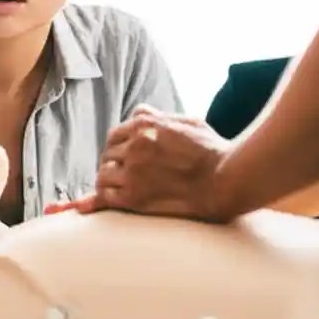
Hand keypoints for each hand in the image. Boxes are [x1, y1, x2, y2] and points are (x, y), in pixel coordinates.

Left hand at [64, 105, 233, 220]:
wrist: (227, 179)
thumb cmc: (214, 151)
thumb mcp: (188, 122)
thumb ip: (159, 116)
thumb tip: (138, 112)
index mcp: (145, 124)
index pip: (116, 135)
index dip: (118, 148)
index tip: (123, 159)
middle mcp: (134, 145)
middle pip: (108, 155)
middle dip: (114, 165)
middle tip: (123, 177)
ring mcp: (133, 171)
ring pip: (103, 175)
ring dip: (108, 182)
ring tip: (118, 190)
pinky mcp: (134, 196)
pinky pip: (104, 196)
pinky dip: (98, 200)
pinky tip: (91, 205)